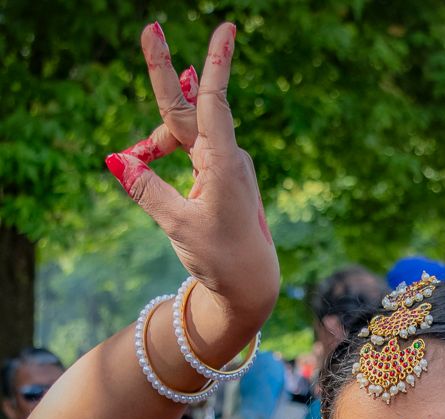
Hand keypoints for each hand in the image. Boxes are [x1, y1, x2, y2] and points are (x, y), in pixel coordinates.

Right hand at [105, 22, 279, 326]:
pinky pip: (188, 152)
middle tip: (150, 28)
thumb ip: (146, 190)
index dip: (215, 64)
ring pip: (181, 135)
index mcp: (223, 164)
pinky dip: (165, 155)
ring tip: (134, 160)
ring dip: (155, 142)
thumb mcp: (177, 226)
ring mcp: (226, 165)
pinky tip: (146, 158)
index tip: (227, 28)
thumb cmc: (220, 259)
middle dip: (165, 73)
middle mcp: (227, 157)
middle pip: (186, 110)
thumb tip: (118, 160)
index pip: (212, 103)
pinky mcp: (221, 176)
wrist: (250, 287)